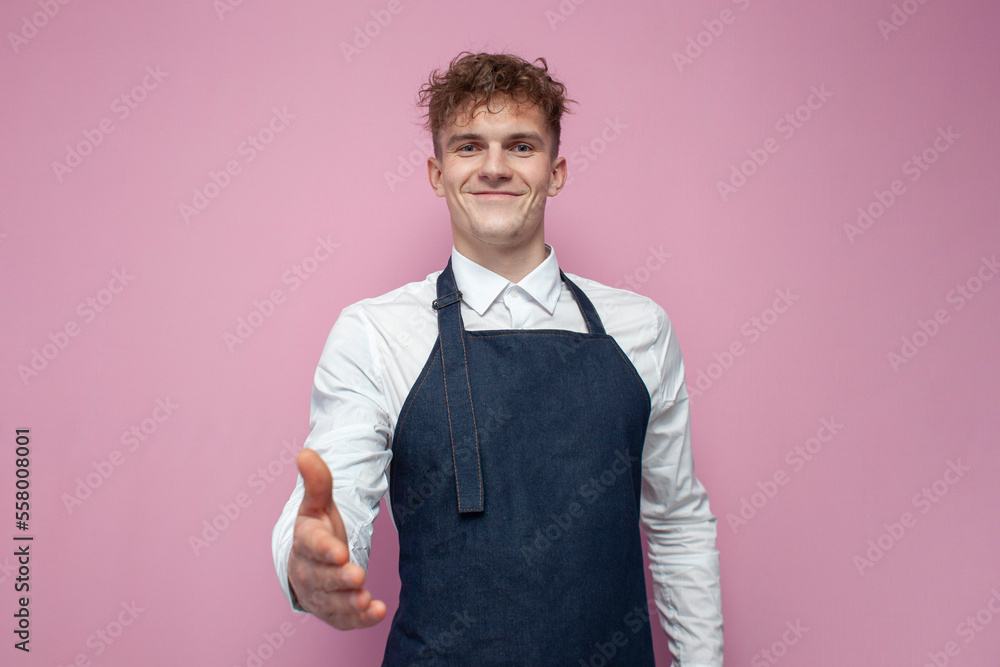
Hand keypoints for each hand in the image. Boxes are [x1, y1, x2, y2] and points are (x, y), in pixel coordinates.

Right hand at [287, 449, 386, 628]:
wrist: (307, 565)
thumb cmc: (317, 531)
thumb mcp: (318, 505)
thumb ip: (317, 481)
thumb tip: (305, 452)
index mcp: (305, 541)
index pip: (312, 545)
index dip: (324, 548)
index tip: (338, 551)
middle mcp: (309, 570)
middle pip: (322, 576)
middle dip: (339, 578)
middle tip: (357, 575)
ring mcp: (320, 593)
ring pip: (332, 601)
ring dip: (349, 603)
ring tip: (366, 600)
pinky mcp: (334, 611)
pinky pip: (345, 619)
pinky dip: (360, 619)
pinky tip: (377, 612)